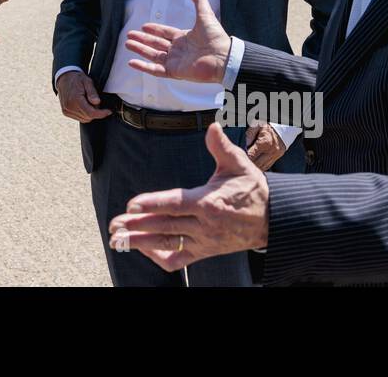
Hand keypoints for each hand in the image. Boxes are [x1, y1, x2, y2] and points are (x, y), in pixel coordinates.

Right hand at [56, 70, 110, 121]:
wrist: (64, 78)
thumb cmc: (76, 79)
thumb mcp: (87, 81)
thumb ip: (92, 92)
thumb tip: (97, 102)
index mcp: (75, 99)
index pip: (91, 113)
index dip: (101, 114)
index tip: (108, 111)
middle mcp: (69, 107)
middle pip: (88, 117)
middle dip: (96, 112)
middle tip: (96, 101)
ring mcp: (67, 110)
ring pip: (84, 119)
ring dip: (90, 113)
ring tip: (89, 102)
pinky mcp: (66, 112)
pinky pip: (79, 118)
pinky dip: (84, 114)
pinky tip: (84, 105)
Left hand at [108, 123, 267, 271]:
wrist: (272, 219)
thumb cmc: (252, 189)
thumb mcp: (239, 164)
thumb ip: (222, 146)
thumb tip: (213, 126)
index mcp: (209, 201)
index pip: (176, 203)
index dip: (153, 204)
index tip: (132, 204)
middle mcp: (204, 224)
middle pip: (165, 226)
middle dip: (137, 226)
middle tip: (114, 224)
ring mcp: (203, 242)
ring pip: (167, 244)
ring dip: (140, 243)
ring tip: (117, 240)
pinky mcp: (204, 252)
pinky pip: (178, 260)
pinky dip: (159, 257)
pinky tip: (144, 249)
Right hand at [124, 0, 230, 82]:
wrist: (224, 57)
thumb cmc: (216, 37)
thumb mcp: (205, 15)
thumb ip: (198, 0)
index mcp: (184, 38)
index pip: (165, 33)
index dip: (154, 30)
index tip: (144, 26)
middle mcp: (178, 50)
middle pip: (155, 44)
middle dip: (142, 39)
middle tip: (129, 35)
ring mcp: (175, 62)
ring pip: (152, 56)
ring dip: (140, 50)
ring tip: (128, 44)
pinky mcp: (174, 72)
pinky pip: (155, 70)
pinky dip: (143, 67)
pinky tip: (132, 62)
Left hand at [245, 124, 285, 170]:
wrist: (283, 127)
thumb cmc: (268, 125)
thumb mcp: (257, 125)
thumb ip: (249, 135)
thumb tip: (245, 145)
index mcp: (265, 143)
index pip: (252, 155)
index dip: (245, 158)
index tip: (239, 158)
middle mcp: (270, 151)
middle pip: (257, 164)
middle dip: (249, 164)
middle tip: (242, 163)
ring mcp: (274, 156)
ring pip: (262, 167)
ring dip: (255, 167)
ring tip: (248, 165)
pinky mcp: (276, 157)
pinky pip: (267, 166)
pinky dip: (260, 167)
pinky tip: (255, 165)